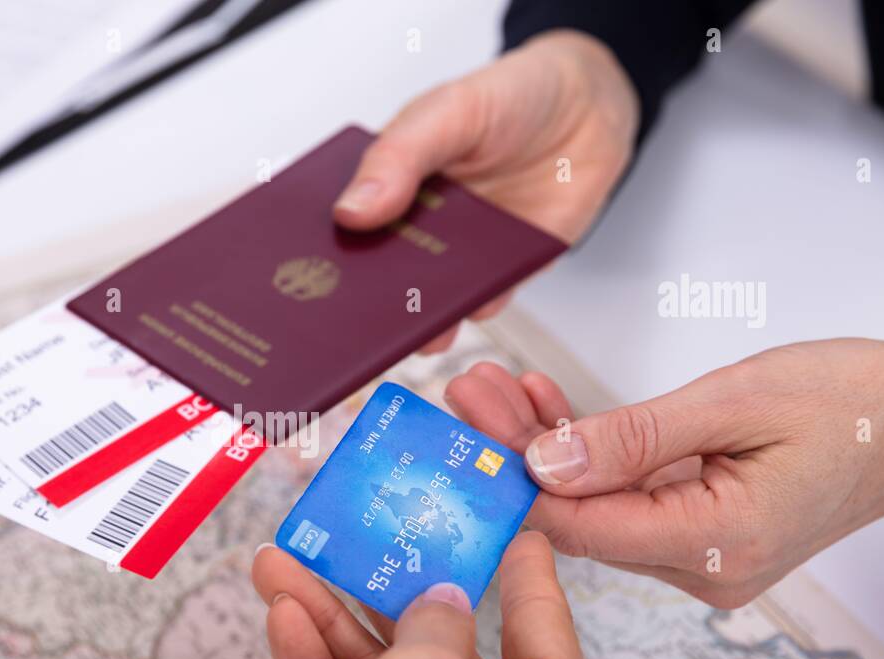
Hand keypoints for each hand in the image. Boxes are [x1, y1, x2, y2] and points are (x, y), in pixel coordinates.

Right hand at [252, 532, 602, 658]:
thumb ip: (433, 624)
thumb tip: (440, 601)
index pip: (540, 621)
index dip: (518, 564)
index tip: (509, 521)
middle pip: (446, 645)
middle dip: (381, 589)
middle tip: (359, 538)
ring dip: (332, 623)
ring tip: (283, 570)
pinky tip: (286, 624)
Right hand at [334, 29, 638, 351]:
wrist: (590, 106)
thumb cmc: (510, 98)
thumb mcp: (447, 113)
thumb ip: (400, 158)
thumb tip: (350, 212)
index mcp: (383, 185)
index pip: (336, 228)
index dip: (314, 255)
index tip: (293, 279)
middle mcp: (413, 229)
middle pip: (374, 276)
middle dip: (358, 305)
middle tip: (341, 326)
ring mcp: (456, 255)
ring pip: (425, 300)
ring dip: (415, 322)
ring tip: (406, 334)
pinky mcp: (501, 273)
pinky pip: (482, 301)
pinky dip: (473, 312)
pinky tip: (465, 313)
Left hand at [443, 339, 883, 607]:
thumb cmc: (854, 405)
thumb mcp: (734, 402)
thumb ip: (634, 438)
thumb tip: (547, 463)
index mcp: (716, 545)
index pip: (582, 526)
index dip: (517, 482)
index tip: (470, 436)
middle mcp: (704, 567)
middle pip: (580, 515)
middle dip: (519, 453)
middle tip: (470, 396)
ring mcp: (702, 557)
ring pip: (598, 504)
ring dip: (547, 447)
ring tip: (495, 391)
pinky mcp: (702, 534)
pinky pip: (629, 497)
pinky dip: (591, 456)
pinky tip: (549, 412)